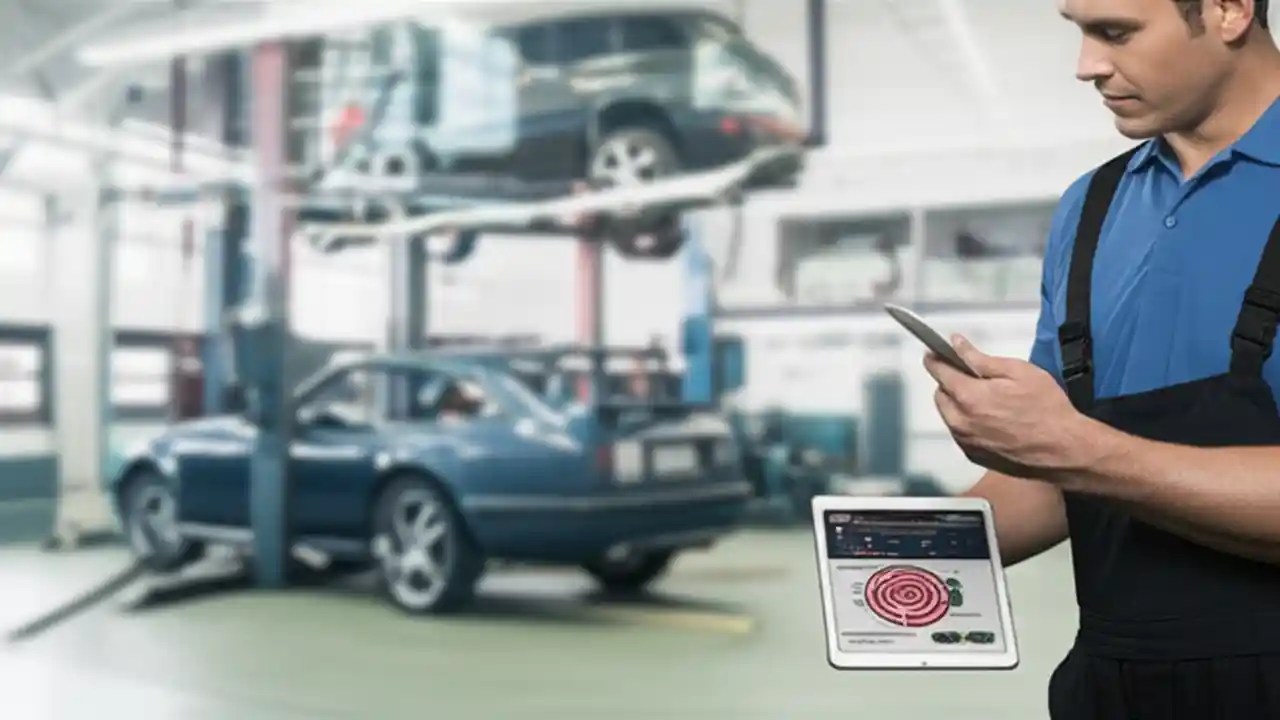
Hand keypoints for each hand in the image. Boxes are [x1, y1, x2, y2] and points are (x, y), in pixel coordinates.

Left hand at [923, 334, 1089, 480]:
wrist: (1064, 450)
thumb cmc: (1045, 406)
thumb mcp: (1017, 372)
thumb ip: (980, 359)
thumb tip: (956, 344)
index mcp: (968, 397)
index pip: (939, 372)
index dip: (935, 360)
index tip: (934, 354)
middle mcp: (960, 422)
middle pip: (941, 395)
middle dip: (949, 383)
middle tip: (972, 378)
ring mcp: (966, 442)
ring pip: (949, 415)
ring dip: (957, 404)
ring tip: (985, 400)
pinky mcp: (974, 456)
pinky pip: (960, 433)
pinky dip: (966, 423)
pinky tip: (989, 420)